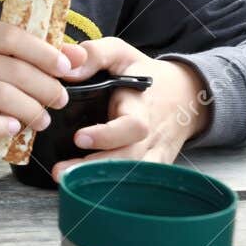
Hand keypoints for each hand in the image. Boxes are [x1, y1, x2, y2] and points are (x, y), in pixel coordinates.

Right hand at [0, 21, 87, 155]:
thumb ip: (37, 55)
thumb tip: (80, 55)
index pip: (9, 35)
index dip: (42, 51)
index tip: (67, 69)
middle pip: (10, 69)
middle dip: (44, 86)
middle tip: (60, 100)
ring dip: (30, 109)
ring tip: (44, 120)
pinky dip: (1, 127)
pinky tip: (16, 129)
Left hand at [52, 36, 211, 180]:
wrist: (185, 95)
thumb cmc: (142, 73)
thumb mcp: (120, 54)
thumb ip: (93, 54)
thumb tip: (65, 64)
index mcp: (141, 106)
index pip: (132, 126)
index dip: (107, 135)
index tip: (79, 138)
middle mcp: (150, 134)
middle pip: (130, 159)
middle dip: (96, 167)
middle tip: (61, 172)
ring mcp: (153, 153)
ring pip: (133, 175)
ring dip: (102, 182)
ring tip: (68, 182)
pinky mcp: (152, 165)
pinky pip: (138, 181)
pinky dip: (117, 189)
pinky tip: (88, 191)